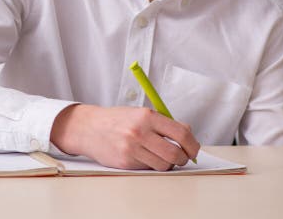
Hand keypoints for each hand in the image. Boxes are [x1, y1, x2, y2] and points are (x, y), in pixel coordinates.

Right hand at [50, 104, 199, 170]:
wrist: (89, 127)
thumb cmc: (116, 120)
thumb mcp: (140, 113)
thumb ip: (164, 122)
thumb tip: (187, 133)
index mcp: (147, 116)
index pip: (181, 133)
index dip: (192, 144)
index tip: (194, 149)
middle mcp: (140, 132)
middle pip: (175, 153)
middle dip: (183, 158)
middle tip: (182, 157)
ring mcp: (132, 149)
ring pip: (164, 165)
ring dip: (167, 163)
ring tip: (160, 156)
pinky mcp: (126, 162)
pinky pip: (149, 169)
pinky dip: (151, 165)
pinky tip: (144, 156)